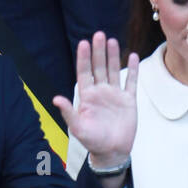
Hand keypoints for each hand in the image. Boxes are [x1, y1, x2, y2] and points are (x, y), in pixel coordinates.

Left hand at [54, 33, 138, 169]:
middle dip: (98, 52)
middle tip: (98, 35)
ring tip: (111, 41)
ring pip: (113, 71)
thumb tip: (56, 99)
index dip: (83, 58)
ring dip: (113, 56)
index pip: (84, 73)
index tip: (83, 43)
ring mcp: (115, 95)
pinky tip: (132, 56)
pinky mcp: (128, 101)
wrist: (112, 152)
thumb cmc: (93, 141)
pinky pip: (131, 82)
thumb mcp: (78, 128)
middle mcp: (100, 92)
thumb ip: (69, 112)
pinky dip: (132, 70)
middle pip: (99, 67)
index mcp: (87, 97)